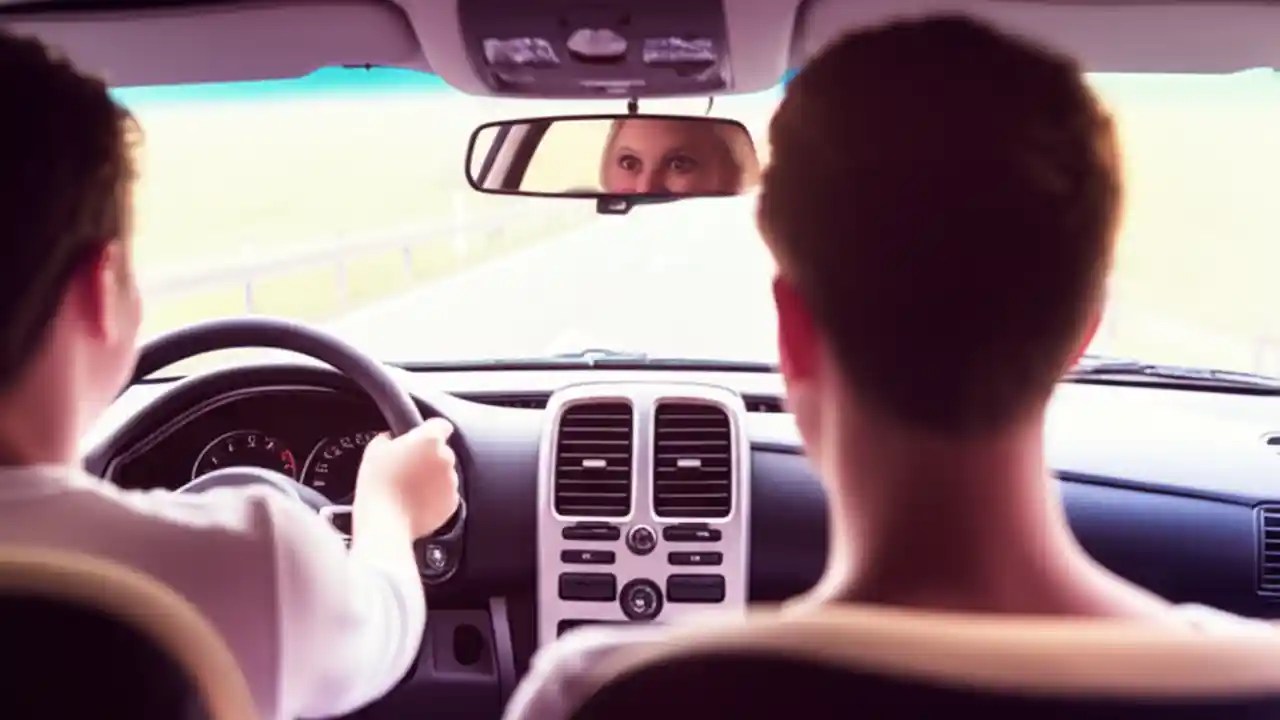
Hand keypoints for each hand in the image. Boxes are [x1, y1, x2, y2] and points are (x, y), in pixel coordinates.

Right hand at [354, 417, 459, 537]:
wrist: (385, 523)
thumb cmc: (377, 485)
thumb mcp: (375, 450)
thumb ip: (389, 437)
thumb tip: (392, 439)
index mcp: (429, 440)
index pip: (441, 424)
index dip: (430, 430)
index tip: (421, 438)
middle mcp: (446, 458)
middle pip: (442, 451)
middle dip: (428, 457)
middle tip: (408, 468)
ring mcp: (451, 481)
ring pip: (444, 473)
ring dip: (432, 477)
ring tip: (409, 489)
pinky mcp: (452, 502)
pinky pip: (445, 494)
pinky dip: (435, 496)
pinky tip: (416, 502)